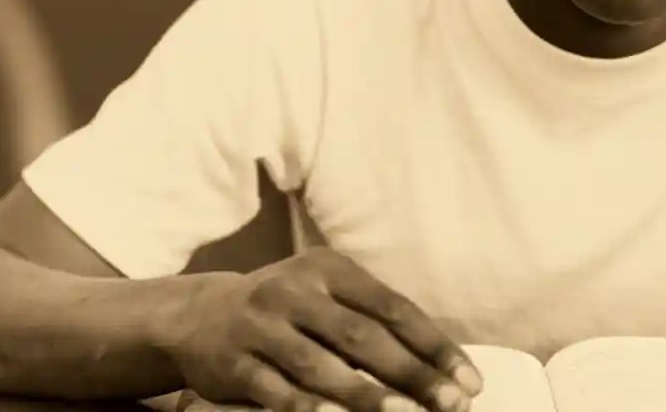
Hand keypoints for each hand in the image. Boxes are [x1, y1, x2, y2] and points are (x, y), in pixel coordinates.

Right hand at [166, 247, 482, 411]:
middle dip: (412, 373)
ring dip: (367, 396)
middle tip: (451, 405)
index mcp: (329, 268)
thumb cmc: (285, 310)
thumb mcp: (325, 296)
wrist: (196, 316)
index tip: (469, 381)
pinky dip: (311, 409)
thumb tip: (438, 369)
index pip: (394, 308)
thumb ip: (372, 322)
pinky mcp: (234, 362)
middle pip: (363, 336)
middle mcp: (295, 289)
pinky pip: (278, 392)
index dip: (434, 346)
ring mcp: (261, 325)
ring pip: (322, 365)